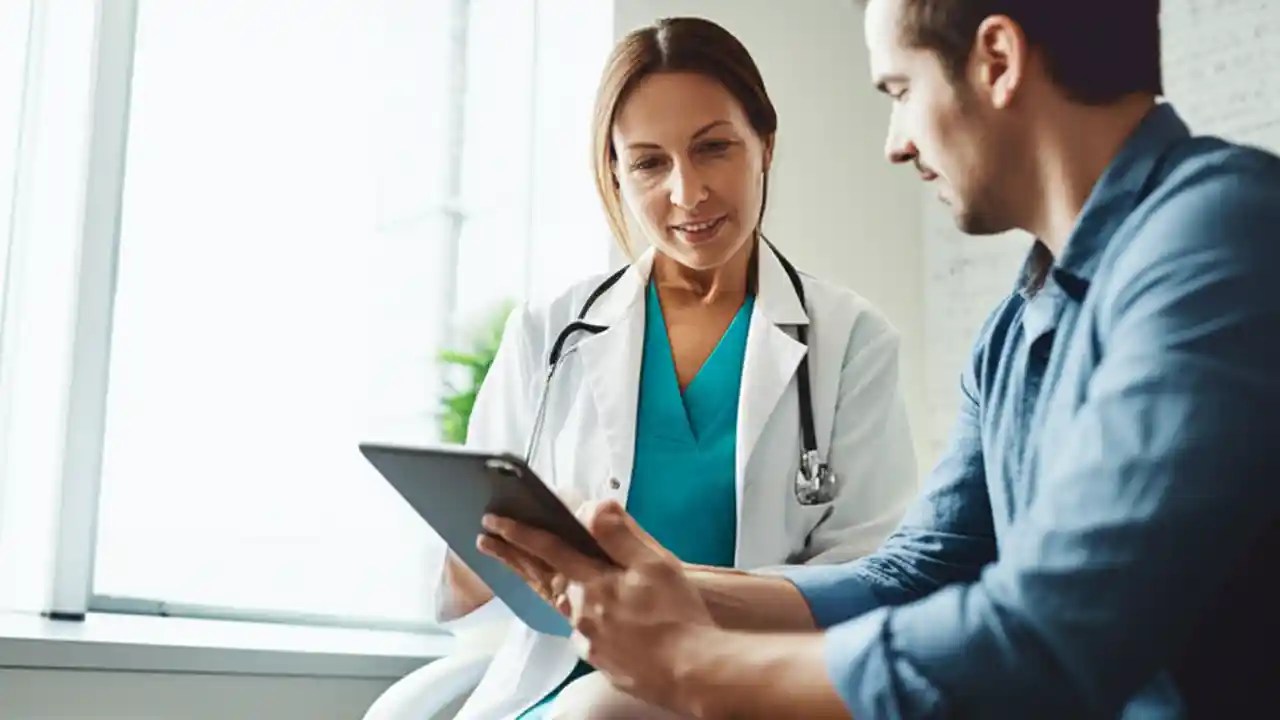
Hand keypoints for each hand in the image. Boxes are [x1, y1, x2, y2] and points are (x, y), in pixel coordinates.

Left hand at [481, 500, 716, 713]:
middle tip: (486, 541)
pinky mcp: (599, 658)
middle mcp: (580, 611)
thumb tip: (589, 507)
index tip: (494, 520)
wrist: (693, 673)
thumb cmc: (678, 617)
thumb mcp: (655, 563)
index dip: (519, 531)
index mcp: (592, 583)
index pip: (548, 549)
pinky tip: (581, 608)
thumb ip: (619, 534)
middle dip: (512, 556)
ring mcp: (587, 638)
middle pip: (539, 577)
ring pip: (555, 602)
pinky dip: (573, 612)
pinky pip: (579, 629)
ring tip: (525, 568)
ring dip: (536, 581)